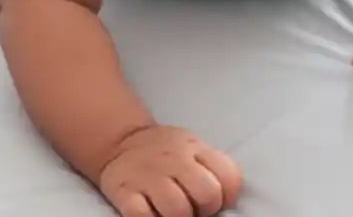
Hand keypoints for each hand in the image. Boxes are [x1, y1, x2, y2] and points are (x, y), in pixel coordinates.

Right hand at [98, 125, 242, 216]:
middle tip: (195, 210)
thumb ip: (211, 167)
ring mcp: (148, 176)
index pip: (229, 177)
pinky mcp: (124, 191)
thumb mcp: (193, 148)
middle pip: (207, 194)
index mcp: (195, 148)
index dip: (228, 196)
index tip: (216, 201)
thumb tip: (225, 200)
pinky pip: (142, 216)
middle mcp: (174, 160)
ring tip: (171, 213)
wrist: (122, 142)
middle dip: (206, 210)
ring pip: (177, 210)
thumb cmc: (168, 154)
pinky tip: (151, 215)